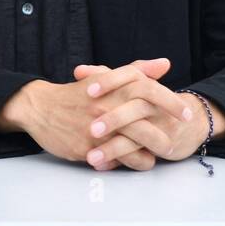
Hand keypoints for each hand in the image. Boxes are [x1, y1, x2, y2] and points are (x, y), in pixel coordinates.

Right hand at [0, 59, 190, 167]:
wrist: (39, 107)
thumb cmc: (76, 94)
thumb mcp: (104, 77)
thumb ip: (136, 71)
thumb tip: (164, 64)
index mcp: (111, 87)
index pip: (149, 90)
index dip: (170, 102)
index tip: (186, 112)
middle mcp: (105, 106)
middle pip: (146, 122)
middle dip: (167, 134)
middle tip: (178, 139)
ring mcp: (97, 128)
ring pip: (136, 146)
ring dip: (151, 152)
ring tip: (157, 154)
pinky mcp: (88, 146)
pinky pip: (120, 160)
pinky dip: (132, 161)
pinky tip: (135, 160)